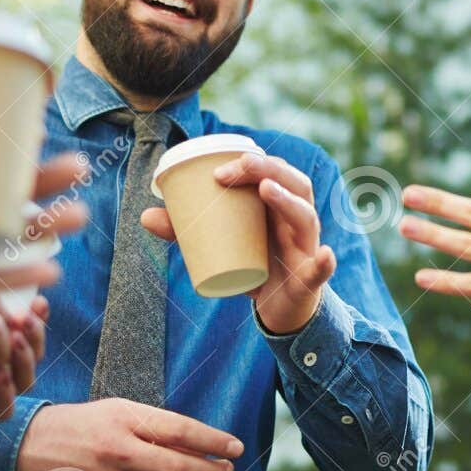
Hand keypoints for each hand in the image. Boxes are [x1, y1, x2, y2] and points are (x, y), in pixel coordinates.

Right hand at [16, 399, 242, 470]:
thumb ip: (154, 424)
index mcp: (125, 419)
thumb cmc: (81, 425)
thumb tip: (198, 443)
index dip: (214, 441)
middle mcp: (116, 451)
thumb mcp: (117, 410)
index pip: (182, 431)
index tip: (235, 448)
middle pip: (178, 469)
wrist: (25, 448)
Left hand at [141, 152, 334, 333]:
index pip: (274, 172)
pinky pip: (320, 269)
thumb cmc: (255, 266)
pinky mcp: (309, 279)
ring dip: (287, 200)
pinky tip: (324, 255)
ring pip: (305, 217)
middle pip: (295, 184)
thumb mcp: (221, 246)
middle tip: (233, 169)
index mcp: (280, 206)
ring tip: (265, 189)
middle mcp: (298, 220)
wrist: (282, 308)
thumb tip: (145, 216)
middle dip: (266, 170)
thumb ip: (188, 231)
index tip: (216, 168)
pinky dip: (324, 263)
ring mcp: (306, 247)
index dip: (251, 162)